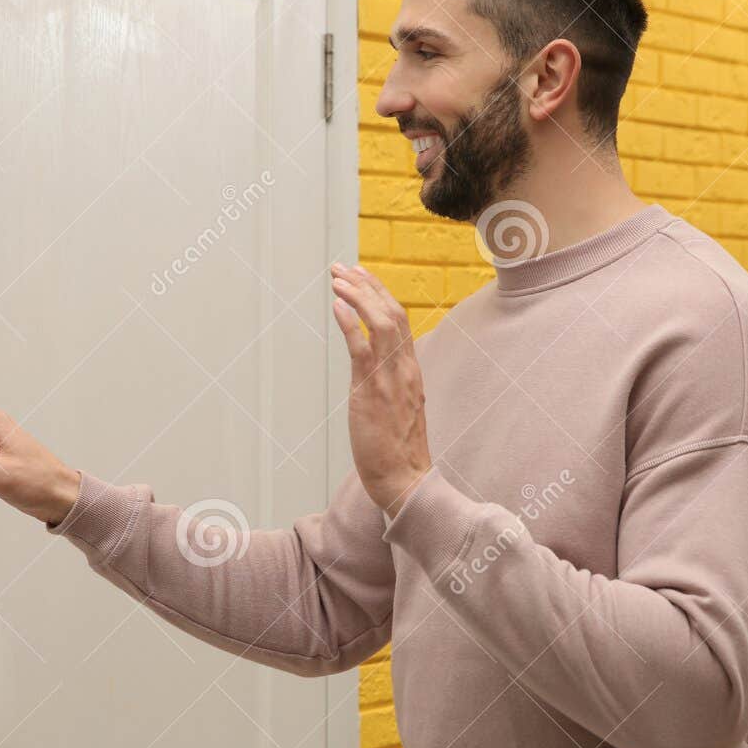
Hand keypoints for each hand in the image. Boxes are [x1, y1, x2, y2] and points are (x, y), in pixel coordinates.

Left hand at [329, 263, 431, 516]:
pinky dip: (350, 322)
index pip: (400, 321)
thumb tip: (374, 374)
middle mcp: (405, 369)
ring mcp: (390, 379)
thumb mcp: (399, 410)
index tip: (362, 278)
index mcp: (411, 372)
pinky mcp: (372, 392)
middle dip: (367, 285)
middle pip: (393, 313)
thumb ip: (390, 386)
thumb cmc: (398, 452)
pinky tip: (336, 306)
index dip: (380, 295)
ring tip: (337, 279)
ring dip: (357, 296)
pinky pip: (362, 349)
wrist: (404, 480)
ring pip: (381, 323)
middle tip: (343, 267)